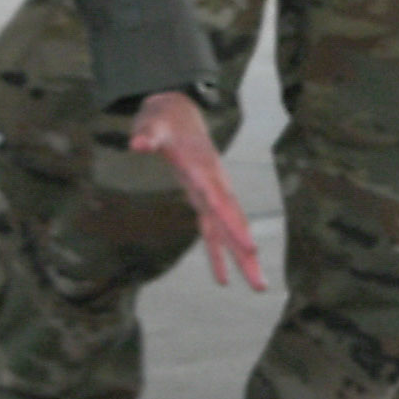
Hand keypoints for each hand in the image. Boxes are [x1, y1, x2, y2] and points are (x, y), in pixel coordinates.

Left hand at [128, 90, 268, 289]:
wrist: (178, 112)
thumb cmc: (164, 119)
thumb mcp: (153, 124)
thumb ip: (148, 135)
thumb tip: (138, 144)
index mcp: (205, 170)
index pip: (222, 203)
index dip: (234, 226)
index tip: (249, 248)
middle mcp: (215, 186)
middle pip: (235, 225)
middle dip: (247, 254)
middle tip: (261, 283)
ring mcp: (212, 195)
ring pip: (229, 232)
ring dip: (242, 260)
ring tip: (258, 287)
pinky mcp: (204, 200)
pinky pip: (213, 232)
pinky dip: (218, 255)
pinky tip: (223, 279)